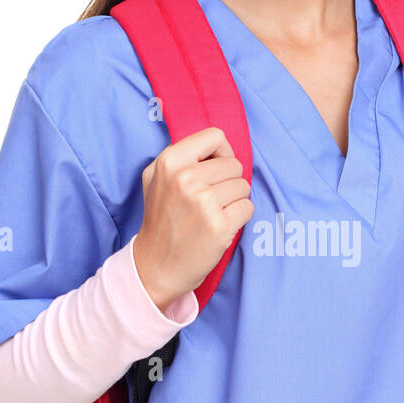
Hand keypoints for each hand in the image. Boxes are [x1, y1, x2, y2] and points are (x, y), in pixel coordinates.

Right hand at [132, 126, 253, 312]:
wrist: (156, 266)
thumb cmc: (161, 220)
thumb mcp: (155, 178)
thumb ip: (182, 156)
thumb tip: (218, 146)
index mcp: (170, 161)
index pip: (215, 136)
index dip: (221, 153)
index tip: (215, 170)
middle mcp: (186, 178)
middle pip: (234, 165)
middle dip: (228, 182)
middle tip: (209, 201)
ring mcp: (204, 202)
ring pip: (243, 186)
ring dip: (233, 201)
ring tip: (212, 214)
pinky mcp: (220, 226)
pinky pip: (248, 207)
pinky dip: (238, 218)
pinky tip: (219, 227)